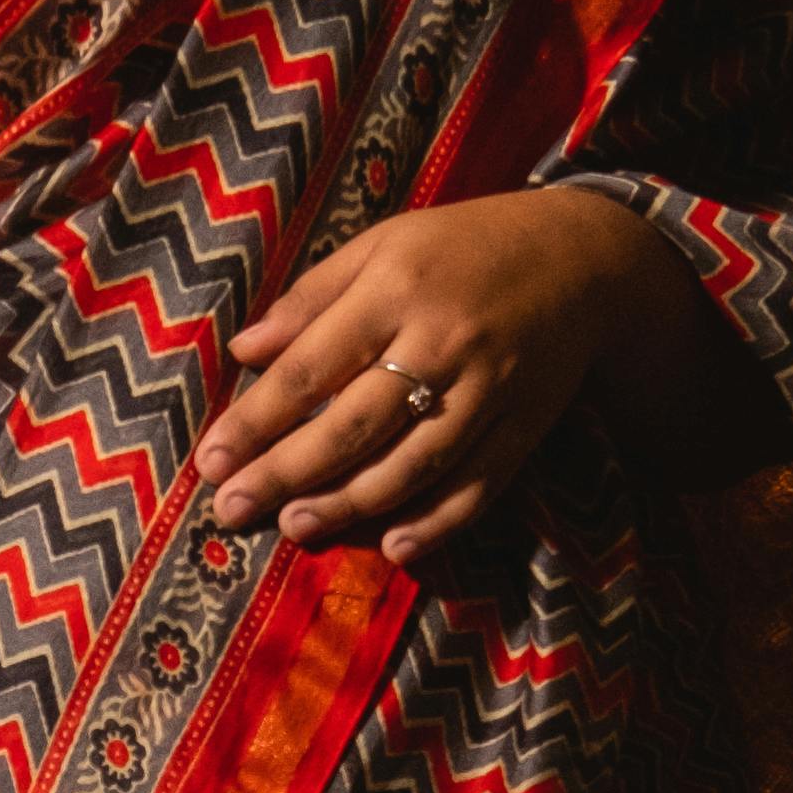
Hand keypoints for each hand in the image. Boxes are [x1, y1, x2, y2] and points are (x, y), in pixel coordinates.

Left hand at [190, 188, 697, 569]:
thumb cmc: (461, 248)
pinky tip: (394, 547)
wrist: (581, 257)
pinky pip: (480, 483)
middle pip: (354, 423)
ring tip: (296, 527)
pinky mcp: (527, 423)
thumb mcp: (383, 245)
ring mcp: (490, 388)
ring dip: (351, 503)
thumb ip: (312, 298)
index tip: (211, 460)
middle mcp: (442, 340)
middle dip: (287, 472)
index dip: (257, 420)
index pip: (311, 367)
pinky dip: (438, 520)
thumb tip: (244, 350)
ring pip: (413, 462)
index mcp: (395, 287)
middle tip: (233, 510)